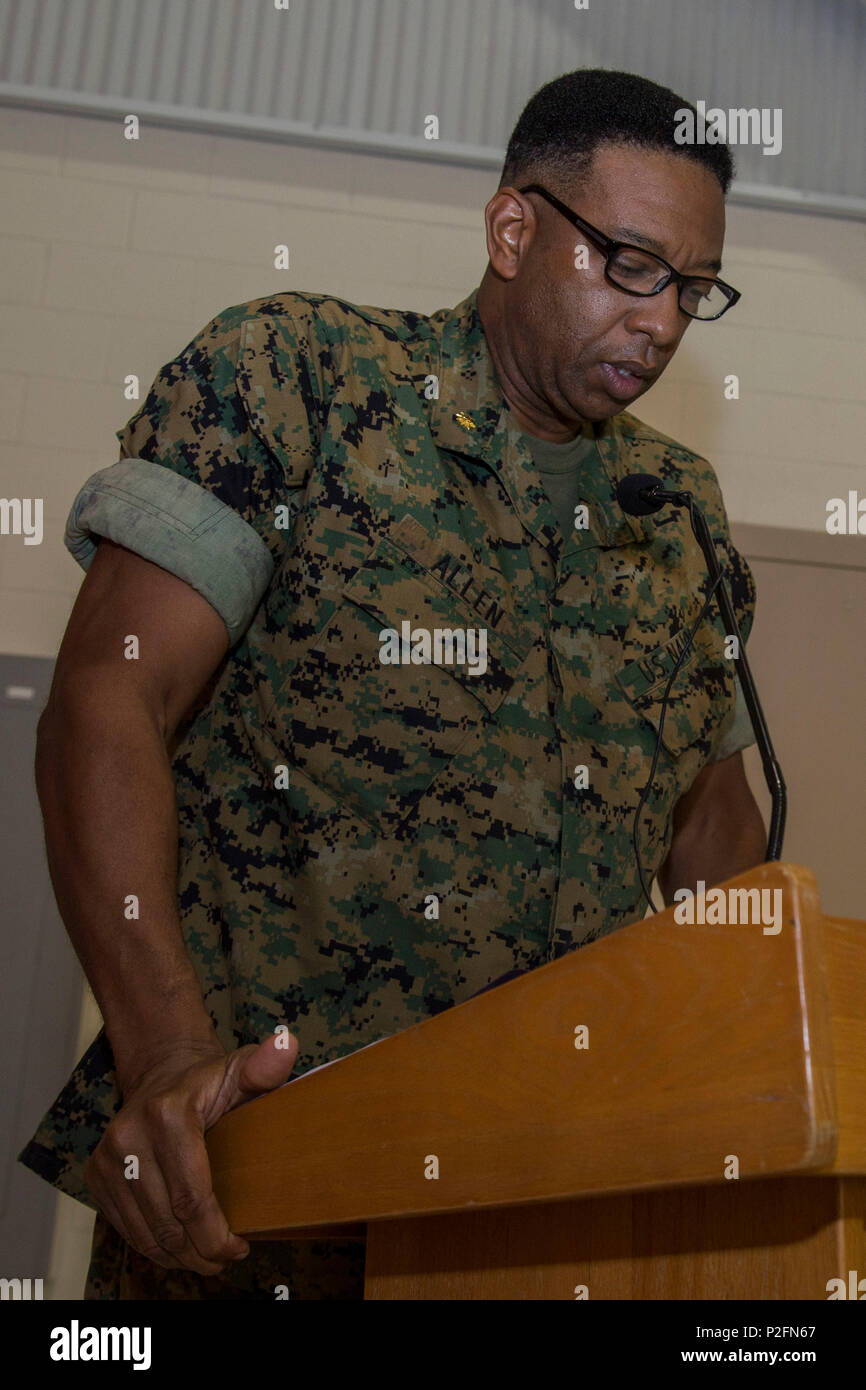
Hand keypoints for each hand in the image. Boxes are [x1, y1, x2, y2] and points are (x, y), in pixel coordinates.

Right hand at [84, 1031, 298, 1274]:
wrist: (162, 1071)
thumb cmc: (209, 1080)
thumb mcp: (241, 1070)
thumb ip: (265, 1066)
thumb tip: (287, 1046)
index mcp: (167, 1115)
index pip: (192, 1197)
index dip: (216, 1234)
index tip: (239, 1248)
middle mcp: (129, 1137)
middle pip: (168, 1223)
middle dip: (200, 1253)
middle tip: (225, 1259)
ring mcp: (108, 1158)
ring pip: (145, 1233)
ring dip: (177, 1257)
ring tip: (206, 1259)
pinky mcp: (96, 1175)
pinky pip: (125, 1227)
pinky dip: (152, 1245)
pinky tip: (179, 1247)